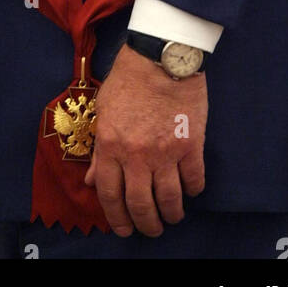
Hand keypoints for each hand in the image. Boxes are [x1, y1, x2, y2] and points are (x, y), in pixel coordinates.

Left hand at [84, 43, 206, 236]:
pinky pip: (195, 180)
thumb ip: (100, 149)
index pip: (110, 194)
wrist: (161, 56)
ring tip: (172, 217)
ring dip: (171, 215)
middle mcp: (137, 155)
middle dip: (145, 225)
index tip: (123, 229)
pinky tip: (190, 192)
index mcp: (111, 145)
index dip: (116, 218)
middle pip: (140, 205)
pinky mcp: (191, 146)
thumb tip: (92, 180)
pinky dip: (193, 191)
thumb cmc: (129, 79)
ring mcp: (166, 152)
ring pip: (169, 200)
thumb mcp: (104, 110)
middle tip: (151, 230)